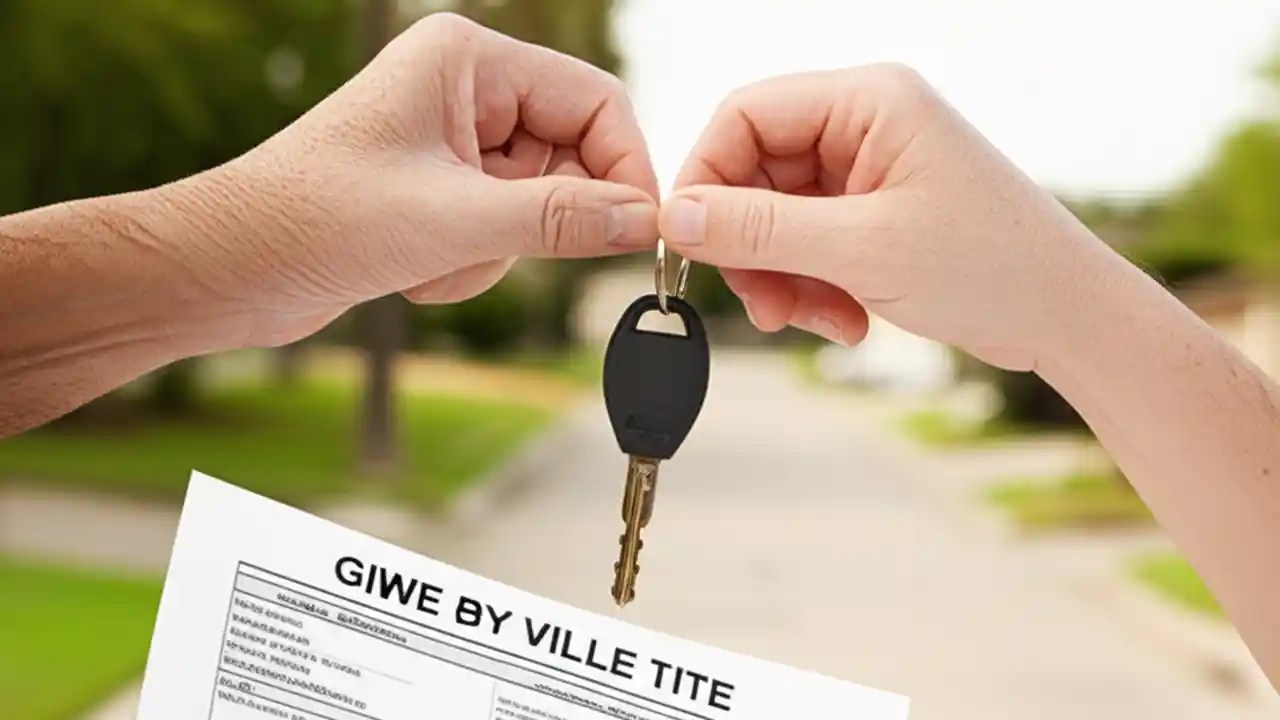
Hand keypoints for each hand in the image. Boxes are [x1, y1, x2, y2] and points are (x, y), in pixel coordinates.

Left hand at [174, 13, 657, 346]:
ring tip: (432, 259)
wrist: (231, 270)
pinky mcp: (440, 191)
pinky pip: (502, 231)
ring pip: (539, 204)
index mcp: (468, 60)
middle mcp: (466, 91)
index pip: (594, 102)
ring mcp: (454, 143)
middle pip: (571, 156)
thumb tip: (643, 221)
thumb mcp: (456, 222)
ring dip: (496, 250)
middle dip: (540, 220)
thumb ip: (561, 218)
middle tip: (501, 250)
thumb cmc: (317, 220)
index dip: (626, 168)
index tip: (640, 233)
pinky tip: (415, 272)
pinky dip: (472, 264)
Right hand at [659, 65, 1105, 370]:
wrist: (1068, 318)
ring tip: (814, 321)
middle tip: (763, 303)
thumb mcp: (861, 251)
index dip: (706, 177)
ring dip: (782, 277)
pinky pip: (810, 245)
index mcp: (868, 101)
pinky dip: (813, 288)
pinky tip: (846, 322)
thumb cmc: (992, 267)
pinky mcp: (877, 214)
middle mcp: (865, 125)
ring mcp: (871, 171)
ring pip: (778, 218)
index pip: (746, 115)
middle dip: (751, 246)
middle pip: (756, 172)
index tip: (690, 242)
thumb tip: (675, 217)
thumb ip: (759, 230)